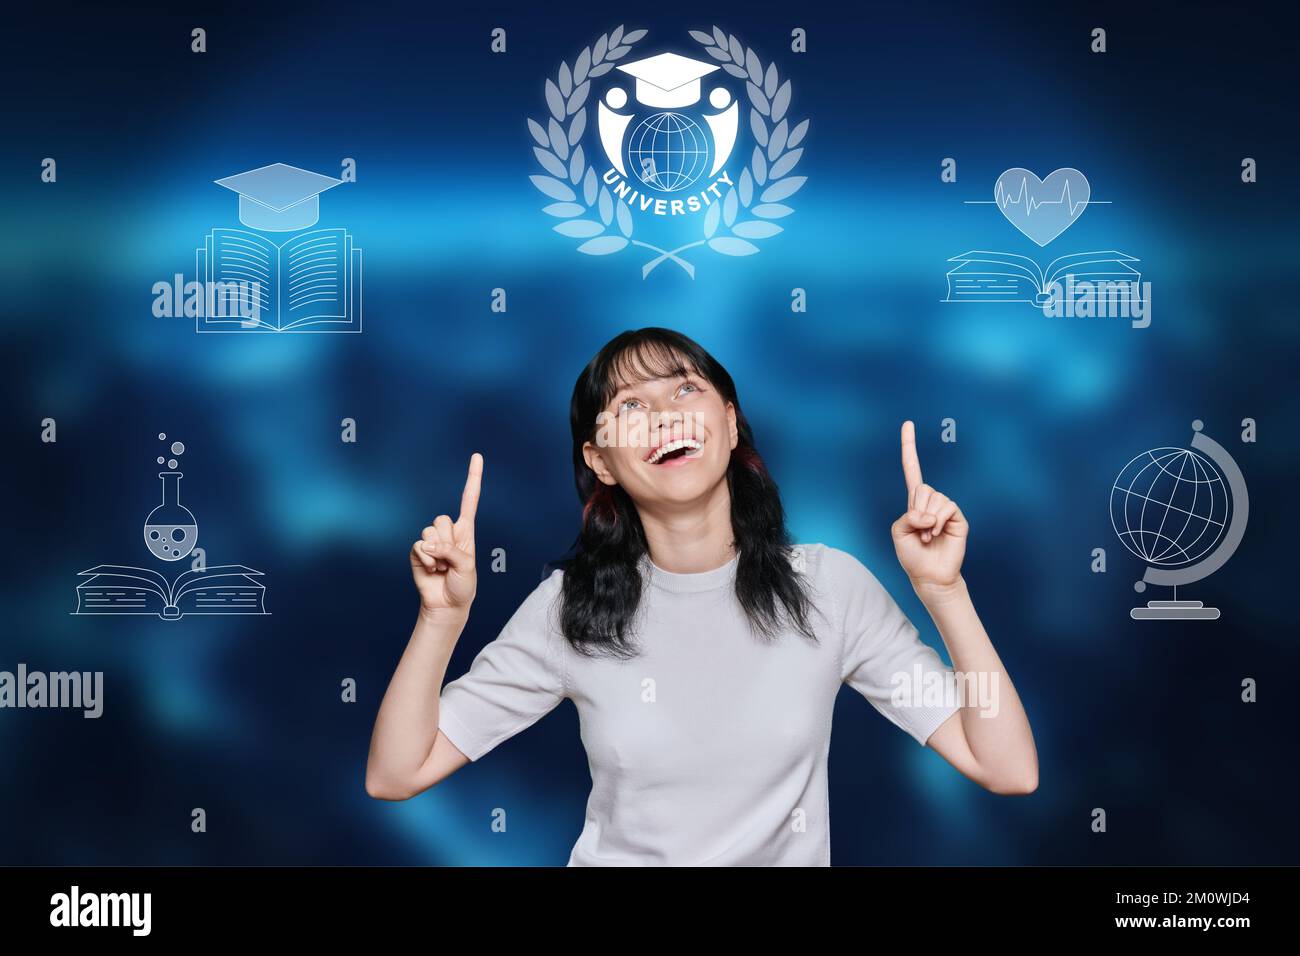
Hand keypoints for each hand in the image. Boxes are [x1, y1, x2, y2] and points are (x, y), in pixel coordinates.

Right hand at [410, 453, 481, 619]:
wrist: (447, 604)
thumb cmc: (462, 585)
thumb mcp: (466, 566)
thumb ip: (450, 550)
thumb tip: (426, 544)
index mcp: (466, 531)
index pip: (469, 499)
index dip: (473, 477)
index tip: (477, 456)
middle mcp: (448, 532)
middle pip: (442, 519)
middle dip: (447, 541)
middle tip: (451, 561)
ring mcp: (432, 541)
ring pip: (429, 532)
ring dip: (437, 553)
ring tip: (442, 567)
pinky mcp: (418, 552)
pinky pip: (419, 546)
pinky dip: (426, 559)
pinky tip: (432, 569)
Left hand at [891, 422, 967, 595]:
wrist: (930, 575)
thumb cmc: (912, 555)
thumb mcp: (899, 532)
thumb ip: (908, 516)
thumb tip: (928, 512)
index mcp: (914, 502)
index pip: (912, 469)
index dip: (909, 447)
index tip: (908, 423)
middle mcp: (931, 501)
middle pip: (922, 489)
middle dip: (916, 512)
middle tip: (919, 532)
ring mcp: (946, 508)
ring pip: (934, 498)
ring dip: (927, 521)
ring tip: (928, 536)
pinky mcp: (958, 517)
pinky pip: (946, 508)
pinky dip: (938, 522)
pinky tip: (937, 534)